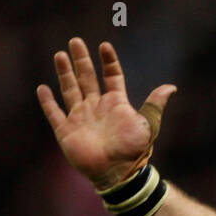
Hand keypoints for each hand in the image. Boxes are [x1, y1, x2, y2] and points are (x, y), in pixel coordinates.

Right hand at [36, 38, 175, 189]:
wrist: (118, 174)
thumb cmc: (135, 151)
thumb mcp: (148, 125)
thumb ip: (155, 105)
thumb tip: (172, 87)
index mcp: (116, 104)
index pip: (112, 76)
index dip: (109, 61)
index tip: (105, 46)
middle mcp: (97, 107)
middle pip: (87, 78)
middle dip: (82, 60)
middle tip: (76, 41)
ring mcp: (80, 118)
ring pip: (70, 90)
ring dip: (65, 73)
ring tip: (60, 55)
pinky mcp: (66, 131)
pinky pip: (54, 113)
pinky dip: (47, 102)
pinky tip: (43, 89)